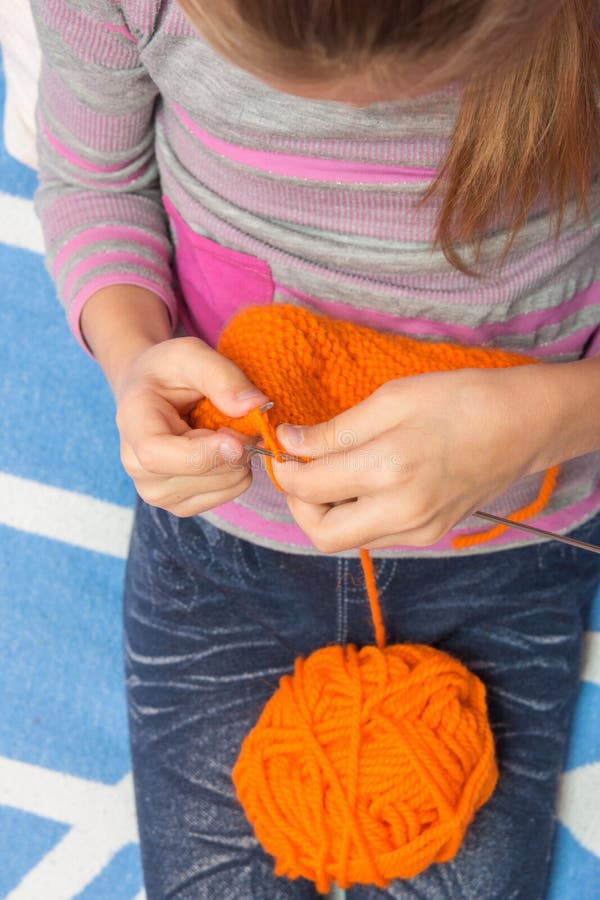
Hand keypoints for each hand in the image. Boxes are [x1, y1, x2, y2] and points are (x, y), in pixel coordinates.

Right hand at [114, 336, 268, 515]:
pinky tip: (221, 449)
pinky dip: (237, 471)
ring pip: (223, 486)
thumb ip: (222, 376)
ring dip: (239, 458)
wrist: (150, 393)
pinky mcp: (180, 504)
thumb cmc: (167, 372)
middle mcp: (138, 467)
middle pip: (201, 474)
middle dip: (236, 448)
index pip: (159, 455)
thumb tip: (255, 406)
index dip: (203, 453)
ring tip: (224, 430)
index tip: (238, 441)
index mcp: (133, 426)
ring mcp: (157, 492)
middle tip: (241, 418)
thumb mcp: (190, 354)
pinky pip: (228, 494)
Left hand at [270, 366, 553, 550]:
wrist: (523, 425)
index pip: (309, 487)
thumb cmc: (460, 400)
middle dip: (299, 504)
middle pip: (321, 535)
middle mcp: (400, 511)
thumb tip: (290, 442)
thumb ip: (335, 430)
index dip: (286, 468)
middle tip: (303, 470)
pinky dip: (355, 515)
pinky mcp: (429, 535)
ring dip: (326, 512)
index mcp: (388, 470)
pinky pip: (374, 536)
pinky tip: (363, 483)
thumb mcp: (391, 400)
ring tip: (333, 472)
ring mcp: (417, 530)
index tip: (284, 446)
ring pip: (347, 540)